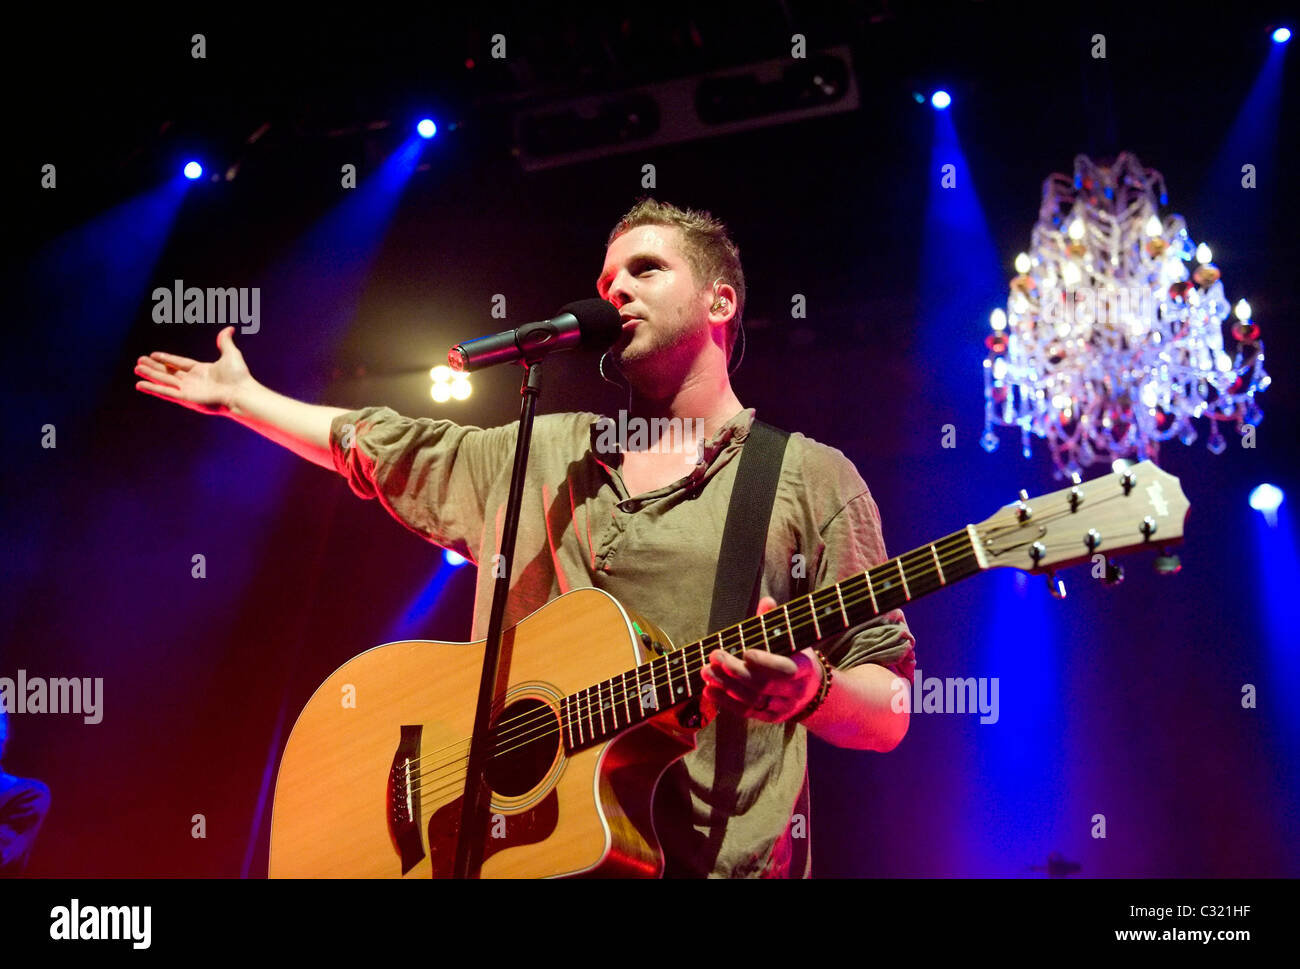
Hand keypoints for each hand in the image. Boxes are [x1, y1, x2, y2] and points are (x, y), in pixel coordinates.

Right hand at [134, 325, 251, 415]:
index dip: (166, 359)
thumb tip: (229, 328)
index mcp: (202, 371)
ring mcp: (188, 390)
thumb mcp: (231, 354)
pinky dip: (152, 388)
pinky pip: (165, 392)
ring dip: (150, 375)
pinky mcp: (185, 399)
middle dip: (154, 367)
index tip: (153, 354)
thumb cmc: (239, 376)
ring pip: (164, 380)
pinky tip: (139, 384)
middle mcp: (193, 381)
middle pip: (169, 372)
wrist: (242, 392)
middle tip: (139, 361)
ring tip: (136, 368)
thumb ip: (225, 342)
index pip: (179, 363)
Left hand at [699, 596, 823, 723]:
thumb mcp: (792, 639)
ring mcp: (783, 707)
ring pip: (752, 700)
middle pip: (764, 685)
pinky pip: (746, 712)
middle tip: (715, 656)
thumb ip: (775, 621)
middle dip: (736, 671)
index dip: (766, 663)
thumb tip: (767, 601)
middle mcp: (795, 692)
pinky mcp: (769, 718)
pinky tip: (709, 690)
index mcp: (805, 668)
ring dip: (726, 686)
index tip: (745, 652)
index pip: (787, 669)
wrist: (812, 691)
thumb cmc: (795, 656)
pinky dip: (726, 702)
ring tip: (706, 671)